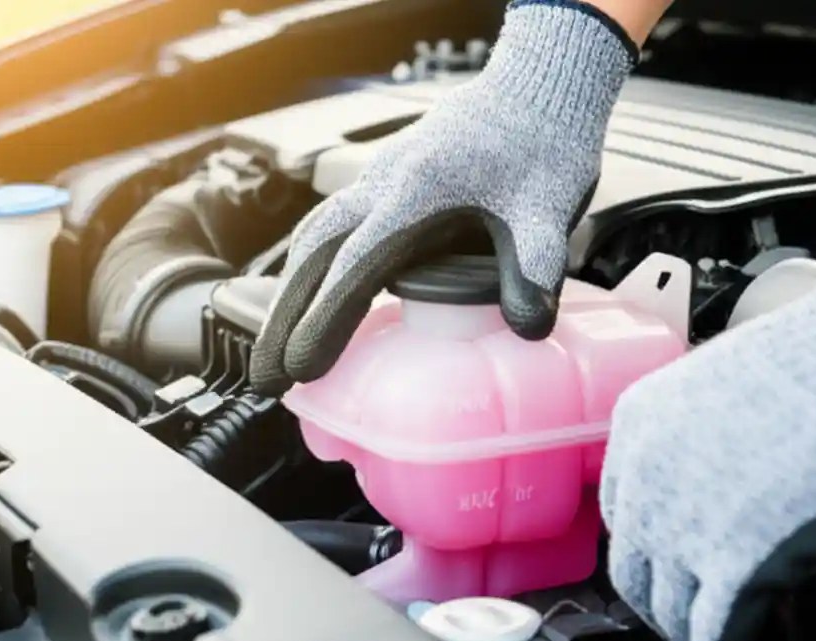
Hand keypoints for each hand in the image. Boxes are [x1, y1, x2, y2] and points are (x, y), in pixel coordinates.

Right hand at [249, 0, 636, 394]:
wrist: (537, 89)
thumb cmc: (543, 143)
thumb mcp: (549, 207)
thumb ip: (537, 265)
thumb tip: (528, 325)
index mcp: (414, 192)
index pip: (354, 265)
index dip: (325, 319)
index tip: (302, 366)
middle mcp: (382, 183)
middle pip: (313, 254)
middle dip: (284, 317)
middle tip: (266, 376)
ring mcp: (379, 177)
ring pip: (315, 236)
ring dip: (290, 291)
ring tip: (275, 345)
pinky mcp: (387, 179)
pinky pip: (332, 224)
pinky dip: (312, 264)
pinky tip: (314, 293)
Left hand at [599, 198, 815, 640]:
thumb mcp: (734, 390)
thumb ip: (713, 446)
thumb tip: (734, 491)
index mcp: (641, 424)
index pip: (624, 510)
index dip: (651, 548)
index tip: (666, 565)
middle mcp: (648, 476)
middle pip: (636, 566)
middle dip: (660, 600)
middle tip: (683, 621)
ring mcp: (684, 523)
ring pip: (669, 609)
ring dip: (688, 640)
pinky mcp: (735, 565)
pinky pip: (713, 638)